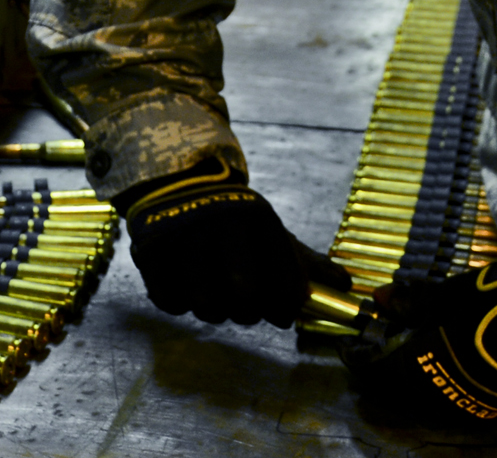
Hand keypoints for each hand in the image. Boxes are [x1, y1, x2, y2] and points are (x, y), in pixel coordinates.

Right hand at [118, 156, 351, 327]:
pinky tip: (185, 287)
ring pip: (206, 306)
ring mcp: (182, 235)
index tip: (282, 315)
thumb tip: (348, 286)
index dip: (286, 306)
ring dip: (214, 311)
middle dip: (248, 312)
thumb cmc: (233, 218)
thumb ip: (306, 262)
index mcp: (258, 214)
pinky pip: (169, 302)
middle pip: (244, 299)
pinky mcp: (148, 249)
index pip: (283, 279)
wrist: (175, 181)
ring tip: (216, 297)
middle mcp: (221, 221)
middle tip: (245, 307)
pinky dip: (179, 304)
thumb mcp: (269, 229)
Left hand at [343, 263, 496, 425]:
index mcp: (405, 371)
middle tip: (379, 341)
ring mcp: (455, 408)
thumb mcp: (436, 297)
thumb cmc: (475, 308)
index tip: (350, 339)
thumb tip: (380, 298)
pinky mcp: (482, 410)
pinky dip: (434, 381)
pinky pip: (445, 399)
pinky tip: (442, 361)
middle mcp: (425, 398)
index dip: (354, 353)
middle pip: (389, 387)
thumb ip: (406, 301)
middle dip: (379, 365)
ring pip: (416, 396)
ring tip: (411, 347)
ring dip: (407, 374)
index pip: (365, 369)